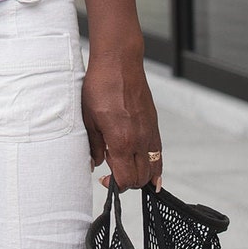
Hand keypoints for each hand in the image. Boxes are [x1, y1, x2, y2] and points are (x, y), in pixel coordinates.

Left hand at [82, 47, 162, 191]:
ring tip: (126, 167)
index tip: (105, 179)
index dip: (115, 185)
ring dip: (141, 175)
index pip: (126, 179)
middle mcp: (139, 141)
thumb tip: (95, 163)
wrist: (119, 63)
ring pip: (153, 169)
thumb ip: (94, 145)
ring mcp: (149, 133)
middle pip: (141, 179)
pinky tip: (146, 166)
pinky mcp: (154, 125)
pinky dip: (154, 165)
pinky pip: (158, 154)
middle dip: (128, 182)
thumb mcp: (88, 117)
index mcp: (121, 141)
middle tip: (113, 171)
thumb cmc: (101, 86)